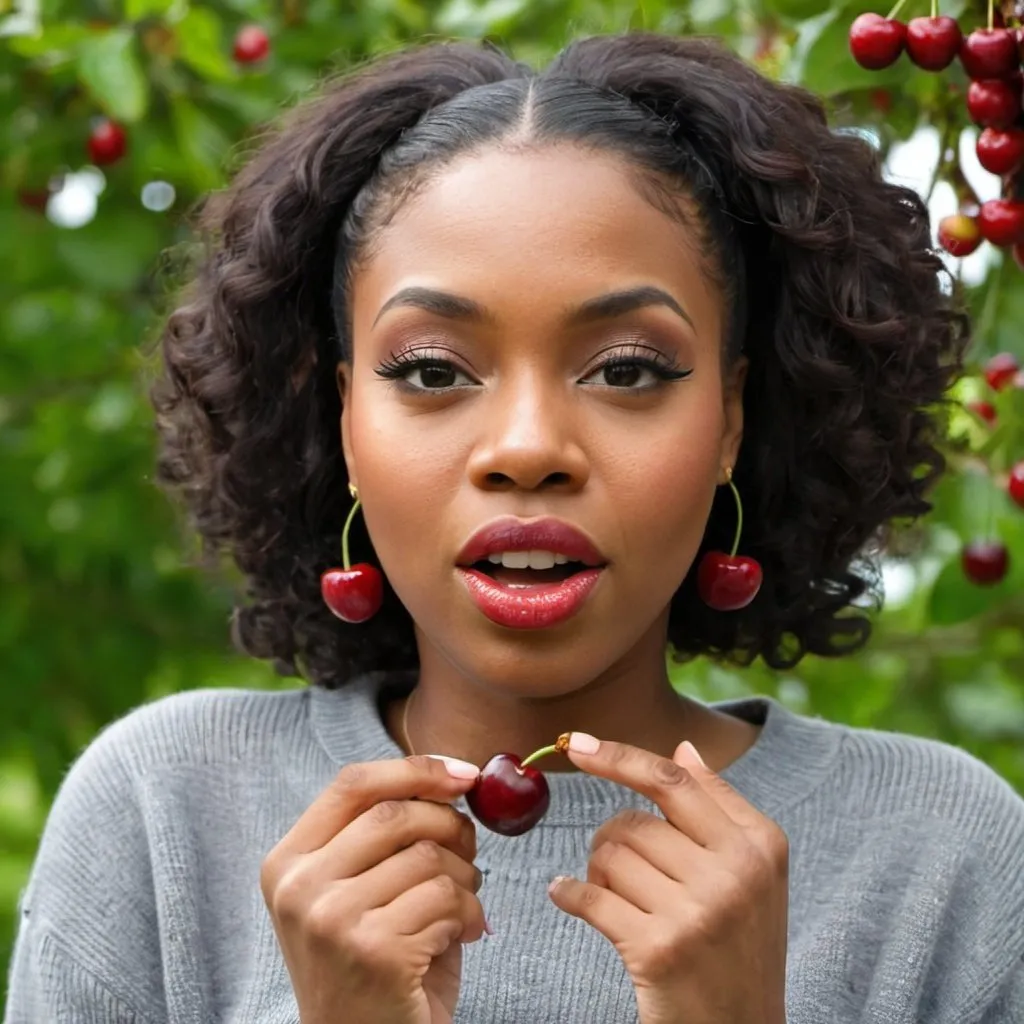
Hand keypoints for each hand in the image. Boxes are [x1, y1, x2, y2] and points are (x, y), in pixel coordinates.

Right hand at [260, 754, 486, 1023]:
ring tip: (461, 907)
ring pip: (428, 857)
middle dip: (450, 826)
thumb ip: (387, 834)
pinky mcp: (373, 950)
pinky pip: (445, 899)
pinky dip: (469, 914)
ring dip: (465, 879)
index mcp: (288, 861)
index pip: (352, 783)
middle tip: (471, 853)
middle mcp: (299, 887)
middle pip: (395, 814)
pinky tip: (460, 936)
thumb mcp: (361, 890)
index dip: (414, 769)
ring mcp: (331, 919)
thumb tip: (454, 774)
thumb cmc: (375, 963)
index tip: (464, 775)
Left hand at [547, 737, 788, 1023]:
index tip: (576, 744)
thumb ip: (719, 804)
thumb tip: (683, 747)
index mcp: (760, 844)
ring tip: (617, 898)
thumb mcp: (753, 873)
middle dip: (611, 840)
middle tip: (618, 870)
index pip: (673, 780)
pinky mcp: (660, 949)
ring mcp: (699, 912)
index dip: (619, 757)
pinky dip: (568, 894)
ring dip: (598, 872)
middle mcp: (736, 873)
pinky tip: (566, 897)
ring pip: (610, 855)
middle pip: (634, 821)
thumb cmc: (738, 947)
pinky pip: (590, 896)